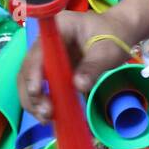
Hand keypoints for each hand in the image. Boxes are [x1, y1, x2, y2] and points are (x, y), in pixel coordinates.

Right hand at [16, 10, 137, 122]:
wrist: (120, 32)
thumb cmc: (115, 35)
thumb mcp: (107, 50)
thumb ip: (93, 66)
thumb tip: (78, 85)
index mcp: (57, 29)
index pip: (38, 51)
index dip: (33, 72)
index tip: (36, 91)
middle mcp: (47, 42)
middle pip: (28, 68)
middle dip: (32, 92)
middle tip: (46, 112)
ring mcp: (48, 56)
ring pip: (30, 79)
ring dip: (34, 100)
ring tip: (46, 118)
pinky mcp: (52, 69)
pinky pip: (41, 86)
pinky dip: (42, 101)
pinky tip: (50, 115)